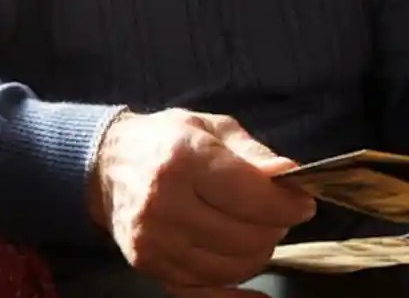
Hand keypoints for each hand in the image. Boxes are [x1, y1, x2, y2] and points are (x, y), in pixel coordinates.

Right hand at [87, 109, 315, 290]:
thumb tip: (291, 176)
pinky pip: (206, 293)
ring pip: (233, 268)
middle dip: (275, 227)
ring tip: (254, 230)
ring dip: (257, 253)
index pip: (252, 196)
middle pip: (247, 237)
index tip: (303, 202)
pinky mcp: (150, 267)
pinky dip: (236, 293)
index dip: (287, 204)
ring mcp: (155, 242)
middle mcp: (165, 205)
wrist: (106, 166)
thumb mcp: (211, 127)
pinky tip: (255, 294)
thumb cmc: (166, 140)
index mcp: (183, 161)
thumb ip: (253, 152)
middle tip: (276, 214)